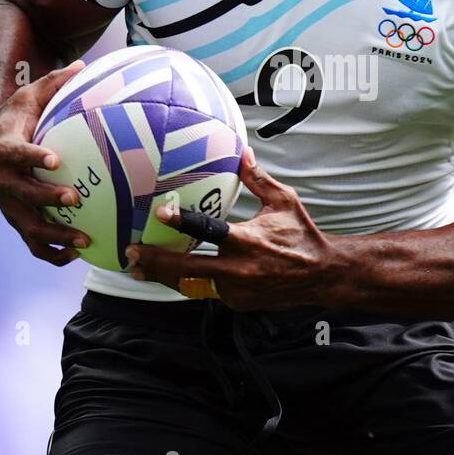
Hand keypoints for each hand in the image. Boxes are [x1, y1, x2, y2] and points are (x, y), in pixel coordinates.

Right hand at [0, 61, 91, 266]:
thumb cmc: (12, 118)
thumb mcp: (28, 96)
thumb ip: (54, 83)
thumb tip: (84, 64)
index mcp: (2, 148)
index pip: (16, 154)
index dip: (33, 157)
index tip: (55, 159)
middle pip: (21, 193)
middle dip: (47, 198)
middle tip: (76, 199)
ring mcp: (5, 202)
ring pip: (26, 225)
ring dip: (54, 234)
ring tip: (85, 241)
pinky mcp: (13, 217)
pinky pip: (30, 241)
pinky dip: (50, 252)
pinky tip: (75, 258)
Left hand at [124, 149, 342, 310]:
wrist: (322, 276)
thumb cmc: (302, 235)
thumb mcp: (284, 201)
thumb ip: (258, 179)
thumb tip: (242, 152)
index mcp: (247, 241)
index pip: (209, 230)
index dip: (183, 221)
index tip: (161, 213)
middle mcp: (238, 270)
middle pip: (187, 269)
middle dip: (156, 262)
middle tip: (132, 254)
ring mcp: (236, 290)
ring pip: (192, 284)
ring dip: (165, 276)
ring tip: (139, 267)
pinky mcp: (237, 302)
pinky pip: (207, 290)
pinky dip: (191, 281)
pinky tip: (171, 273)